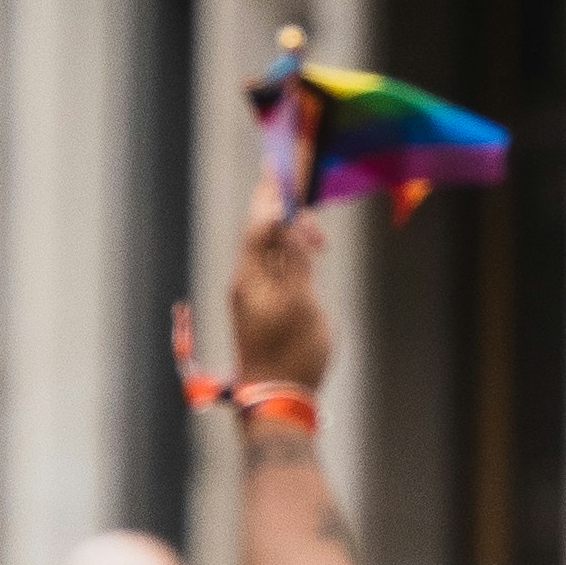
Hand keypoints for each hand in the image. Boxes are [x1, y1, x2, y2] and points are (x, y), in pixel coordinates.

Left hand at [228, 192, 333, 399]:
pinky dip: (292, 250)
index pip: (259, 221)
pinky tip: (310, 249)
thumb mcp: (300, 304)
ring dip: (292, 229)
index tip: (282, 164)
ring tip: (319, 237)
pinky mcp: (264, 303)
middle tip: (302, 180)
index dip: (272, 192)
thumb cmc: (292, 356)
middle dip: (283, 204)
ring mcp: (254, 292)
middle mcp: (247, 279)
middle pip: (263, 228)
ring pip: (271, 246)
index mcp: (250, 277)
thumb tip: (286, 219)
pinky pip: (275, 263)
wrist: (277, 399)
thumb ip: (294, 260)